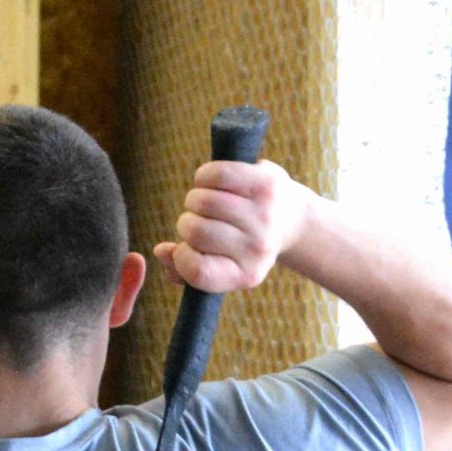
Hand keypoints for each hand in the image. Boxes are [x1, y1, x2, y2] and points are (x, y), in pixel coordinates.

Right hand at [154, 160, 314, 293]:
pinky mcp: (265, 184)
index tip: (186, 248)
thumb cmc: (241, 243)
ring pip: (203, 202)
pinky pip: (216, 175)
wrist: (290, 218)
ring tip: (207, 203)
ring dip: (195, 199)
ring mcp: (264, 215)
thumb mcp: (219, 265)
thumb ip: (182, 269)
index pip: (197, 271)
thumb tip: (161, 251)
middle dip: (186, 223)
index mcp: (246, 275)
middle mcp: (258, 248)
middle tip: (199, 221)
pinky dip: (204, 176)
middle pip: (195, 231)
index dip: (180, 258)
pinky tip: (211, 183)